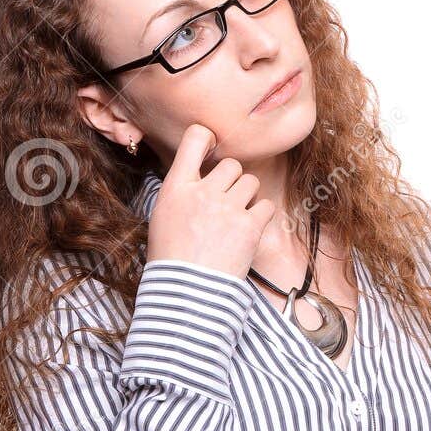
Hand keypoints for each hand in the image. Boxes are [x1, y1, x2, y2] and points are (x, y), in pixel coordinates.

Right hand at [145, 123, 276, 278]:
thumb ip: (182, 190)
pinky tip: (249, 228)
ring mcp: (226, 208)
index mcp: (176, 187)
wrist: (187, 292)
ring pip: (251, 182)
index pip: (195, 139)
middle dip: (232, 180)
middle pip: (231, 164)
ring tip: (236, 218)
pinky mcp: (249, 226)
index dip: (207, 138)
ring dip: (248, 197)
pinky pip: (266, 205)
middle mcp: (202, 192)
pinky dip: (261, 215)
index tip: (212, 145)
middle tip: (226, 202)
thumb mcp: (163, 216)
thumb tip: (201, 174)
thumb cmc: (172, 258)